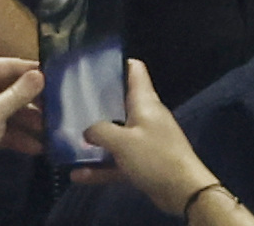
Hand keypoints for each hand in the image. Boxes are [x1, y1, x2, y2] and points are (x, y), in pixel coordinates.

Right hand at [72, 59, 219, 213]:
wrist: (182, 190)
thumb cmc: (154, 157)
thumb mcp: (123, 141)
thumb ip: (101, 132)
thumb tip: (88, 131)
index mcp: (145, 102)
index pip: (135, 71)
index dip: (118, 63)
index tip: (95, 65)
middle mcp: (146, 117)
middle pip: (121, 103)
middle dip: (98, 104)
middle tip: (73, 105)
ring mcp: (145, 140)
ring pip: (117, 135)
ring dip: (96, 141)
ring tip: (70, 143)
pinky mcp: (144, 162)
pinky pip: (118, 160)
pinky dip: (102, 167)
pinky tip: (79, 174)